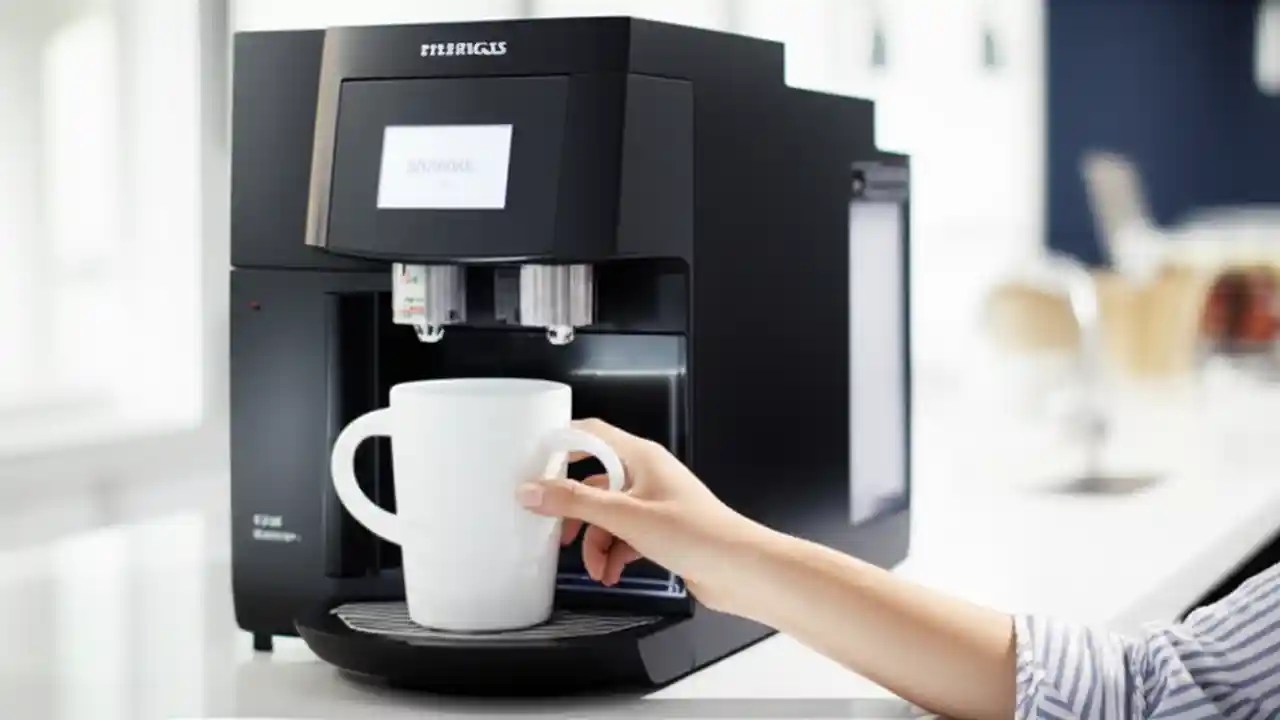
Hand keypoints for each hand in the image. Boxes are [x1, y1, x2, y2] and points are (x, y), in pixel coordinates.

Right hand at [516, 418, 758, 608]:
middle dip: (573, 511)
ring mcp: (653, 503)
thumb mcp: (625, 516)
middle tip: (554, 530)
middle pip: (593, 482)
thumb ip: (575, 503)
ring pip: (606, 515)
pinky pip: (623, 536)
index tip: (531, 465)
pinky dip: (613, 554)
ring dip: (595, 543)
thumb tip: (532, 490)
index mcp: (641, 456)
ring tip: (595, 569)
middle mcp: (647, 474)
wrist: (741, 571)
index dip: (559, 445)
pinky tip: (611, 574)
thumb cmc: (697, 534)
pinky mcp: (660, 531)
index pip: (590, 433)